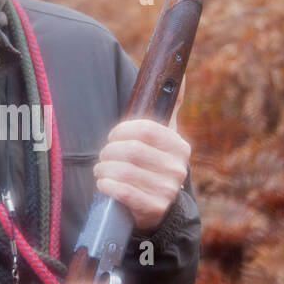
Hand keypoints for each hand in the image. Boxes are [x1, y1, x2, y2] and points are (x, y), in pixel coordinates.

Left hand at [93, 78, 189, 231]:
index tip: (113, 136)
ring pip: (123, 171)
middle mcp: (178, 168)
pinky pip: (122, 192)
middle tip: (103, 155)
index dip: (121, 131)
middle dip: (109, 151)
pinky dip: (106, 185)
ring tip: (101, 170)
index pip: (145, 129)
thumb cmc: (153, 165)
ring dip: (104, 169)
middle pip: (131, 150)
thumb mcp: (164, 137)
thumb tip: (181, 74)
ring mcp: (168, 190)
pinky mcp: (154, 209)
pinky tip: (104, 184)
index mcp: (180, 147)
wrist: (157, 207)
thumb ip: (171, 106)